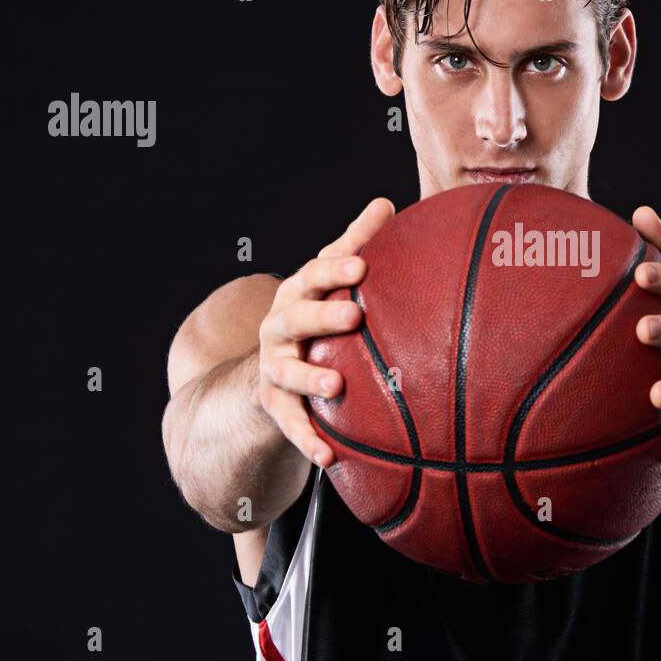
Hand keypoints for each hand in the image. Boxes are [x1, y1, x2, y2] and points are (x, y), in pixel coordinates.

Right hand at [256, 197, 393, 467]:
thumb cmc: (319, 312)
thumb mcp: (332, 279)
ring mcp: (274, 366)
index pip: (317, 272)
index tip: (361, 265)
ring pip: (286, 371)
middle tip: (354, 316)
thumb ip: (357, 242)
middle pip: (296, 316)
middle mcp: (280, 325)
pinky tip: (328, 458)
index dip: (336, 267)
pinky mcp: (274, 405)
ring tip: (336, 387)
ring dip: (309, 379)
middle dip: (322, 315)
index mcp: (301, 290)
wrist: (272, 365)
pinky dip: (307, 440)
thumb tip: (387, 203)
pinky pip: (290, 424)